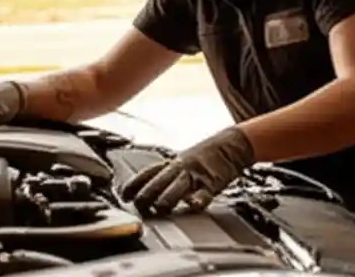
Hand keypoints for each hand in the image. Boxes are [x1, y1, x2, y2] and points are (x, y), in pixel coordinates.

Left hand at [120, 127, 254, 214]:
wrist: (231, 144)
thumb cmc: (206, 156)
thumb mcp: (183, 161)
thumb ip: (167, 174)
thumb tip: (149, 188)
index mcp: (171, 163)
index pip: (146, 173)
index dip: (133, 185)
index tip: (123, 195)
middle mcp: (179, 168)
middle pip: (157, 181)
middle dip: (146, 196)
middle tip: (141, 208)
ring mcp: (195, 175)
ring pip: (176, 187)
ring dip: (166, 200)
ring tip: (160, 209)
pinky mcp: (212, 182)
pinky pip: (204, 192)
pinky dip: (197, 199)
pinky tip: (192, 205)